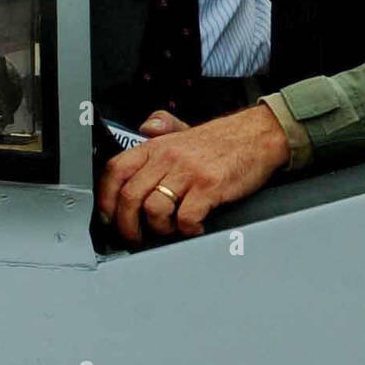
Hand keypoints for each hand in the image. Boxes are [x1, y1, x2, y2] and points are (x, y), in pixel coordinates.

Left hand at [97, 105, 290, 245]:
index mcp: (158, 146)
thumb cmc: (224, 140)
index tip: (108, 217)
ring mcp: (189, 172)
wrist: (259, 135)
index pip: (116, 171)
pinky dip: (188, 231)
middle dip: (128, 225)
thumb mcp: (187, 129)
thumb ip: (163, 128)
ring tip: (171, 230)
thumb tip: (144, 127)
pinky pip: (186, 218)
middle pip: (131, 196)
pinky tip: (195, 228)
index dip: (105, 198)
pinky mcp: (209, 187)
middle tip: (136, 236)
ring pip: (154, 209)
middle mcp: (169, 157)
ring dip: (159, 229)